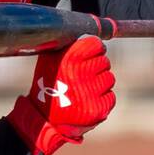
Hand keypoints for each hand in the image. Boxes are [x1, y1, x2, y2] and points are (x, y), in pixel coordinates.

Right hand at [6, 34, 115, 154]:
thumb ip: (67, 46)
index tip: (92, 52)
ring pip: (109, 79)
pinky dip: (102, 98)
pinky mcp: (98, 109)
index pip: (95, 44)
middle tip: (83, 76)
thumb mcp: (48, 61)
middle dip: (96, 67)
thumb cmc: (46, 86)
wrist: (43, 119)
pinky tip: (87, 101)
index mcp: (69, 59)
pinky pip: (110, 96)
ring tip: (84, 89)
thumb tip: (88, 35)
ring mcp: (91, 93)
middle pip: (104, 61)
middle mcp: (81, 75)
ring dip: (99, 83)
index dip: (94, 48)